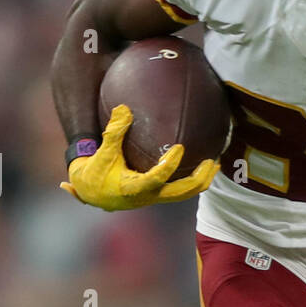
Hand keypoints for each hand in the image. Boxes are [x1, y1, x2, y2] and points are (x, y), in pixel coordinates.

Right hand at [61, 104, 217, 209]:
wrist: (90, 194)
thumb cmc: (95, 172)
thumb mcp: (102, 152)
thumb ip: (113, 132)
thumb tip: (124, 108)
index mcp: (133, 188)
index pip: (156, 178)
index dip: (169, 165)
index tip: (179, 147)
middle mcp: (148, 197)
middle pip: (181, 192)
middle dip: (199, 178)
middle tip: (212, 160)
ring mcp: (155, 198)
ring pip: (184, 194)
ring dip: (201, 181)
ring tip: (214, 164)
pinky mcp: (157, 196)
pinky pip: (180, 191)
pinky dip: (193, 180)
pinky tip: (203, 165)